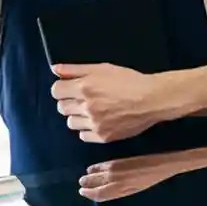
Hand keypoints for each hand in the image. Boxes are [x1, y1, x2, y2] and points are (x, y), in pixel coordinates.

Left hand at [50, 63, 174, 143]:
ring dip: (77, 116)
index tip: (69, 88)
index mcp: (84, 88)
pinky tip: (96, 121)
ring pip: (71, 123)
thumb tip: (54, 69)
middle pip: (62, 107)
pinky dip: (86, 129)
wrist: (151, 99)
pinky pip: (83, 135)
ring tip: (90, 110)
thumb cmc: (128, 80)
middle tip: (82, 98)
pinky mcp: (103, 137)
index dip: (62, 88)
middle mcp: (86, 107)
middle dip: (69, 101)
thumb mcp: (101, 68)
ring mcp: (94, 123)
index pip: (56, 91)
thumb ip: (75, 69)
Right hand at [76, 158, 169, 201]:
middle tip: (81, 186)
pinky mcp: (115, 160)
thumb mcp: (134, 190)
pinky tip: (92, 169)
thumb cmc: (149, 181)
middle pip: (94, 183)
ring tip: (84, 178)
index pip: (99, 194)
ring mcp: (113, 168)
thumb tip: (105, 193)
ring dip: (88, 176)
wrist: (159, 165)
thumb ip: (118, 192)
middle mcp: (113, 178)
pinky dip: (94, 168)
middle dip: (86, 185)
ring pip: (95, 174)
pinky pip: (100, 165)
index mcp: (119, 188)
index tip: (82, 192)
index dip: (89, 194)